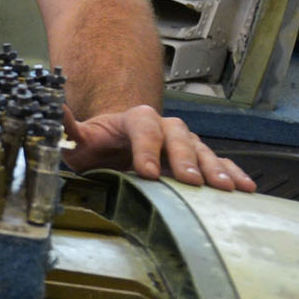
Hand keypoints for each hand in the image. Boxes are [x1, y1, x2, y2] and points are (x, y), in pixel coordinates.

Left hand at [63, 105, 255, 191]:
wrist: (116, 143)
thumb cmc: (97, 144)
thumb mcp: (78, 138)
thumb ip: (68, 127)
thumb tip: (52, 109)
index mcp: (134, 120)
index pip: (143, 129)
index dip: (146, 150)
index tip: (147, 173)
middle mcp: (163, 126)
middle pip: (178, 138)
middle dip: (185, 160)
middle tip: (192, 182)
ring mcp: (183, 141)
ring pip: (202, 150)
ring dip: (215, 168)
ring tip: (226, 187)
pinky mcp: (196, 157)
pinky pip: (218, 162)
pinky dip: (232, 173)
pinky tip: (245, 188)